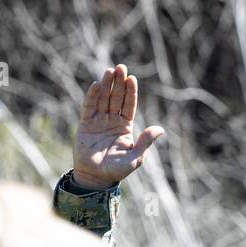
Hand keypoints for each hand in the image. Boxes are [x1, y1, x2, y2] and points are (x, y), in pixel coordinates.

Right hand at [71, 63, 164, 189]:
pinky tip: (97, 85)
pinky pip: (89, 107)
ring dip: (107, 85)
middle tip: (121, 67)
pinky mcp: (85, 125)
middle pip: (116, 98)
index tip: (132, 79)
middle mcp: (112, 121)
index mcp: (125, 127)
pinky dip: (92, 96)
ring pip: (103, 99)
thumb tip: (160, 129)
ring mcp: (98, 121)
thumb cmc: (116, 170)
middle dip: (119, 83)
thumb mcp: (135, 158)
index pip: (129, 105)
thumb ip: (145, 142)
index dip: (130, 92)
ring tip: (110, 71)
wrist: (95, 178)